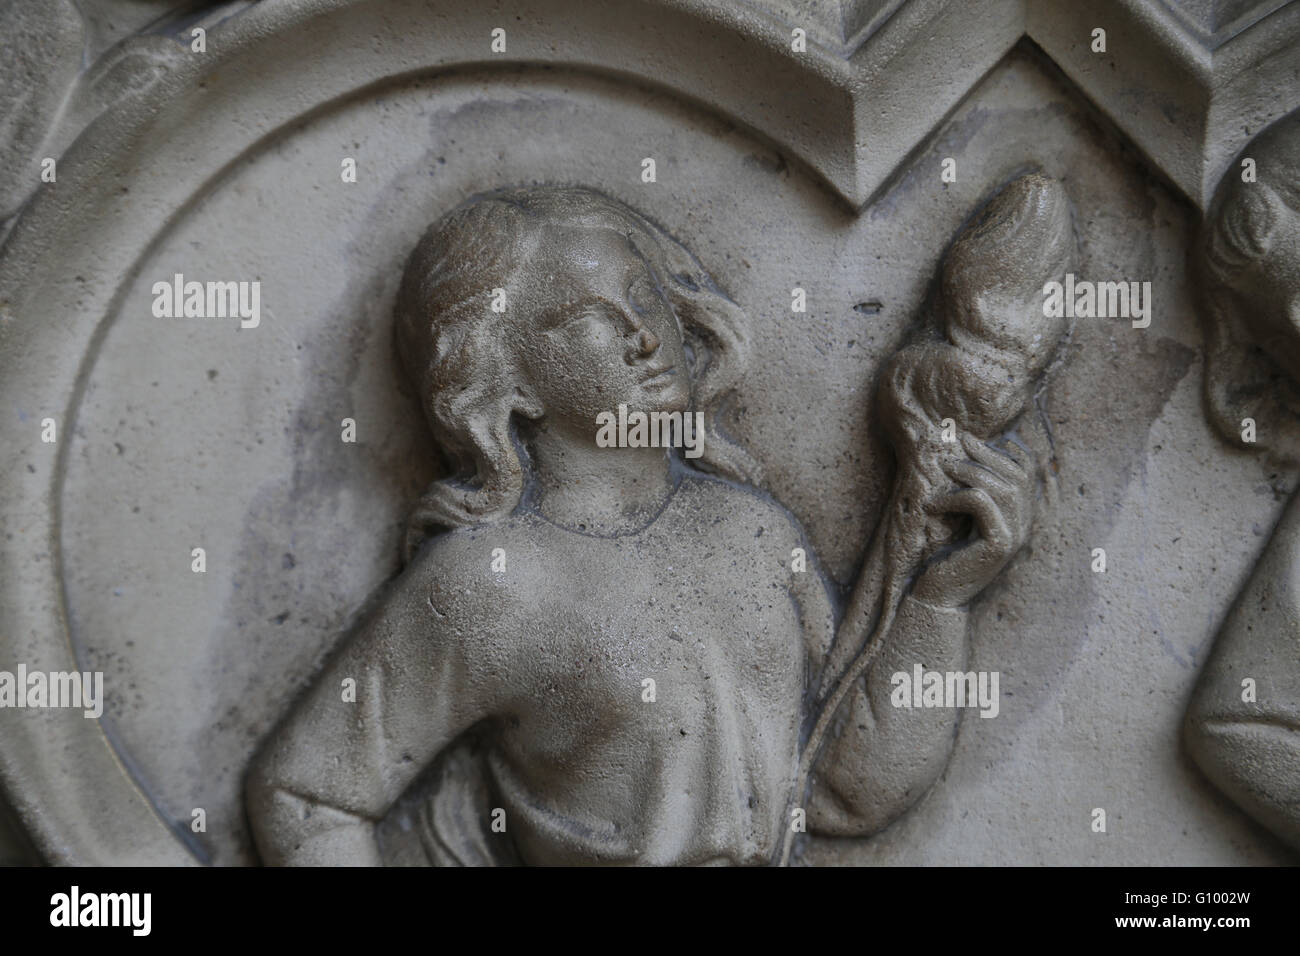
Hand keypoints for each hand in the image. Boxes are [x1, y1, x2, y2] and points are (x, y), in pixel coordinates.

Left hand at [911, 434, 1034, 607]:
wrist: (937, 596)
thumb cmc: (944, 555)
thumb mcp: (960, 518)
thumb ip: (973, 493)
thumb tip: (964, 453)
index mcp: (1019, 517)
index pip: (1028, 473)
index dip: (1007, 450)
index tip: (973, 438)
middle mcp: (1024, 526)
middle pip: (1018, 475)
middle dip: (987, 454)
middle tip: (960, 444)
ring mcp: (1015, 536)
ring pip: (1003, 487)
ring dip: (971, 471)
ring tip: (945, 468)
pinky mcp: (998, 545)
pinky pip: (982, 504)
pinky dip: (956, 496)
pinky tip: (933, 504)